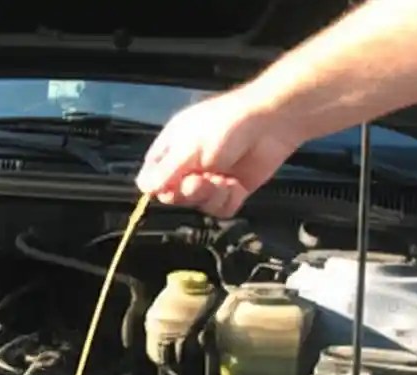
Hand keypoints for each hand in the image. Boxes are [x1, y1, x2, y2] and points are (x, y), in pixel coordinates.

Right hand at [136, 90, 303, 217]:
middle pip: (173, 197)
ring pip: (197, 205)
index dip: (157, 187)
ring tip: (224, 179)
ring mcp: (210, 179)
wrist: (272, 123)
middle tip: (202, 179)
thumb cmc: (227, 125)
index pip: (150, 179)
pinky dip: (228, 200)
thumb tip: (144, 190)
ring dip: (211, 195)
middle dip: (189, 192)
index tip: (169, 186)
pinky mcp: (232, 190)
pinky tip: (235, 184)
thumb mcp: (188, 148)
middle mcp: (187, 166)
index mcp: (170, 150)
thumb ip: (165, 173)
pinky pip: (220, 209)